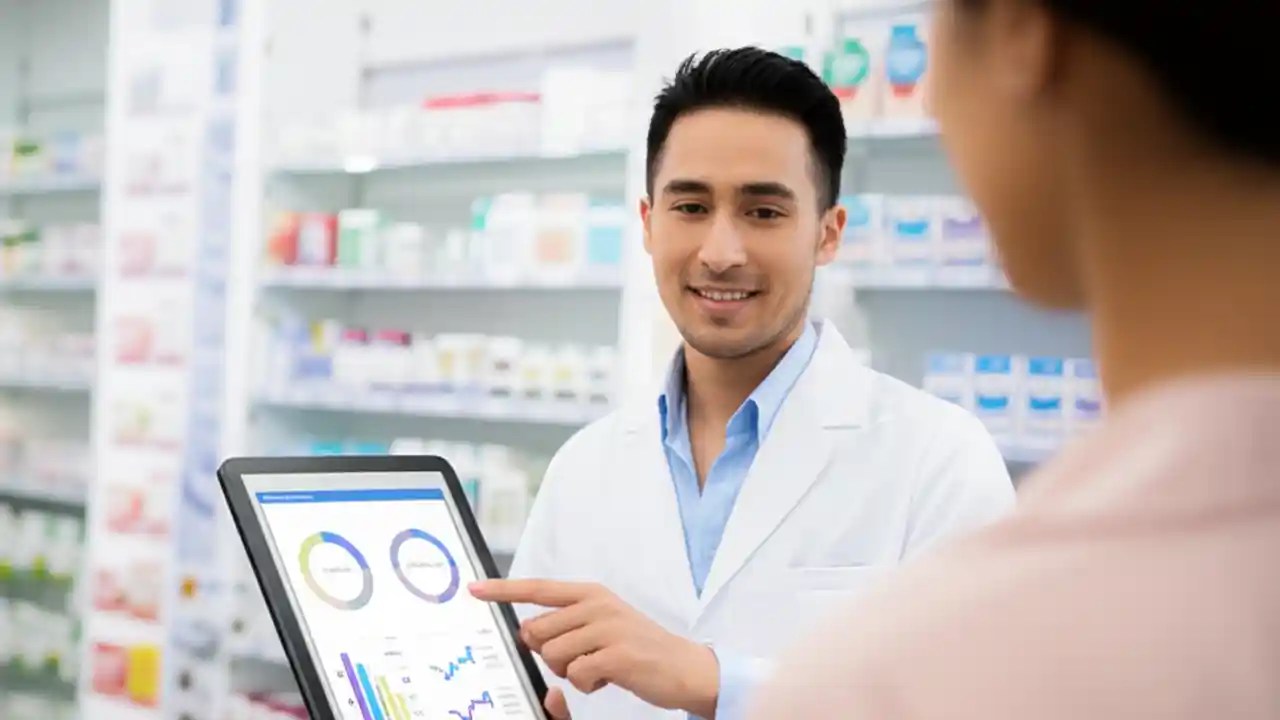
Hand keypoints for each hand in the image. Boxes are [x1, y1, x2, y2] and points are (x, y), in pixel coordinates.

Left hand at [470, 579, 718, 716]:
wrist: (685, 667)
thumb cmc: (637, 650)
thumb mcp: (601, 628)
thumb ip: (564, 626)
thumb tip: (526, 634)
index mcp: (591, 594)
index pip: (538, 589)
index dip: (504, 590)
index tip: (474, 589)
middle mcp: (597, 604)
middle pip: (537, 632)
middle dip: (549, 654)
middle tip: (581, 658)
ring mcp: (608, 627)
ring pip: (552, 655)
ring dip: (571, 672)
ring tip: (601, 668)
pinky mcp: (617, 654)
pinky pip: (575, 676)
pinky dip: (588, 685)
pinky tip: (610, 678)